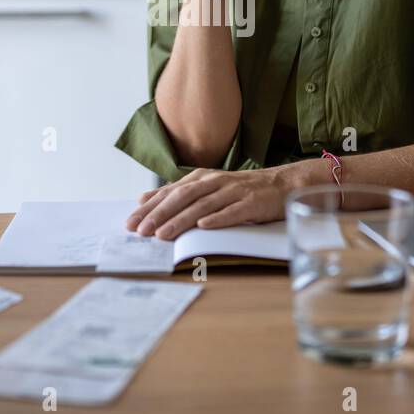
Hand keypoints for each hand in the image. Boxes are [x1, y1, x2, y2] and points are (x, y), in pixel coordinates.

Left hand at [126, 166, 294, 239]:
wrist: (282, 183)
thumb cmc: (242, 190)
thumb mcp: (208, 187)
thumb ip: (178, 193)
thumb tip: (144, 199)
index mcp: (202, 178)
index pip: (170, 192)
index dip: (150, 207)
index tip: (131, 222)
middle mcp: (215, 182)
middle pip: (183, 198)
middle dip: (160, 214)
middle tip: (142, 230)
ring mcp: (234, 192)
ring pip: (203, 206)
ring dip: (181, 220)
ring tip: (163, 235)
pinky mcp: (252, 203)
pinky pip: (232, 211)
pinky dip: (217, 218)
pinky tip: (204, 227)